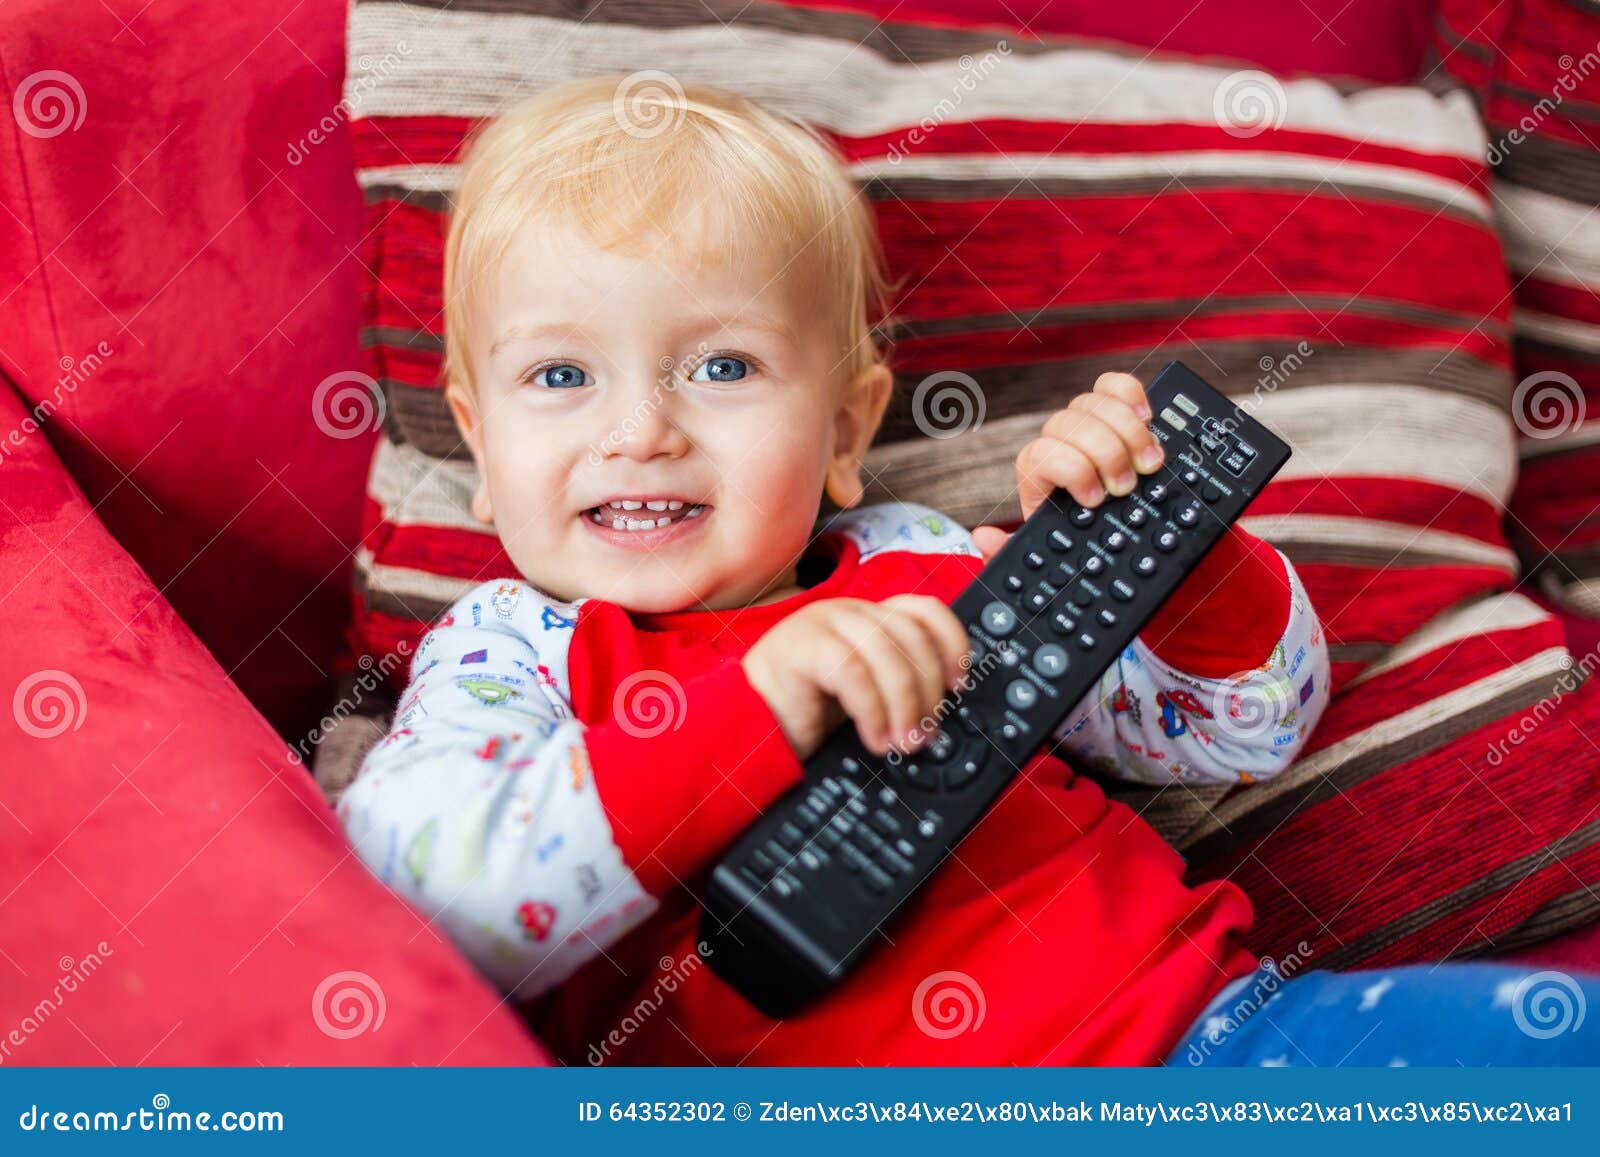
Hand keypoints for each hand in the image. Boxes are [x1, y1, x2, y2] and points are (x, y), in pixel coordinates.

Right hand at [742, 595, 971, 761]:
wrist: (749, 726)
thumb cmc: (804, 712)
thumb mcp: (865, 696)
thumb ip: (897, 687)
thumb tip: (940, 713)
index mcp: (869, 618)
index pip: (925, 610)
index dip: (952, 643)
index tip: (959, 685)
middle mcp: (848, 612)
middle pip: (911, 635)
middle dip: (927, 690)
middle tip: (925, 734)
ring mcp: (822, 623)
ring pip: (885, 652)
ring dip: (903, 704)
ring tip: (901, 742)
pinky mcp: (799, 645)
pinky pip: (853, 673)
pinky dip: (872, 710)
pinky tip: (873, 737)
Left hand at [970, 371, 1165, 561]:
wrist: (1098, 533)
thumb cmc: (1069, 538)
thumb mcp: (1040, 553)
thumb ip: (1009, 552)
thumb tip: (984, 536)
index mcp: (1036, 476)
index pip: (1040, 453)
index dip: (1071, 470)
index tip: (1094, 500)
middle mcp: (1059, 444)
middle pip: (1070, 423)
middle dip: (1105, 452)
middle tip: (1126, 485)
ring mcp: (1085, 425)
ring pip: (1093, 403)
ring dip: (1127, 430)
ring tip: (1148, 463)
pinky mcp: (1113, 412)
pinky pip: (1114, 386)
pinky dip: (1132, 395)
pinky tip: (1146, 419)